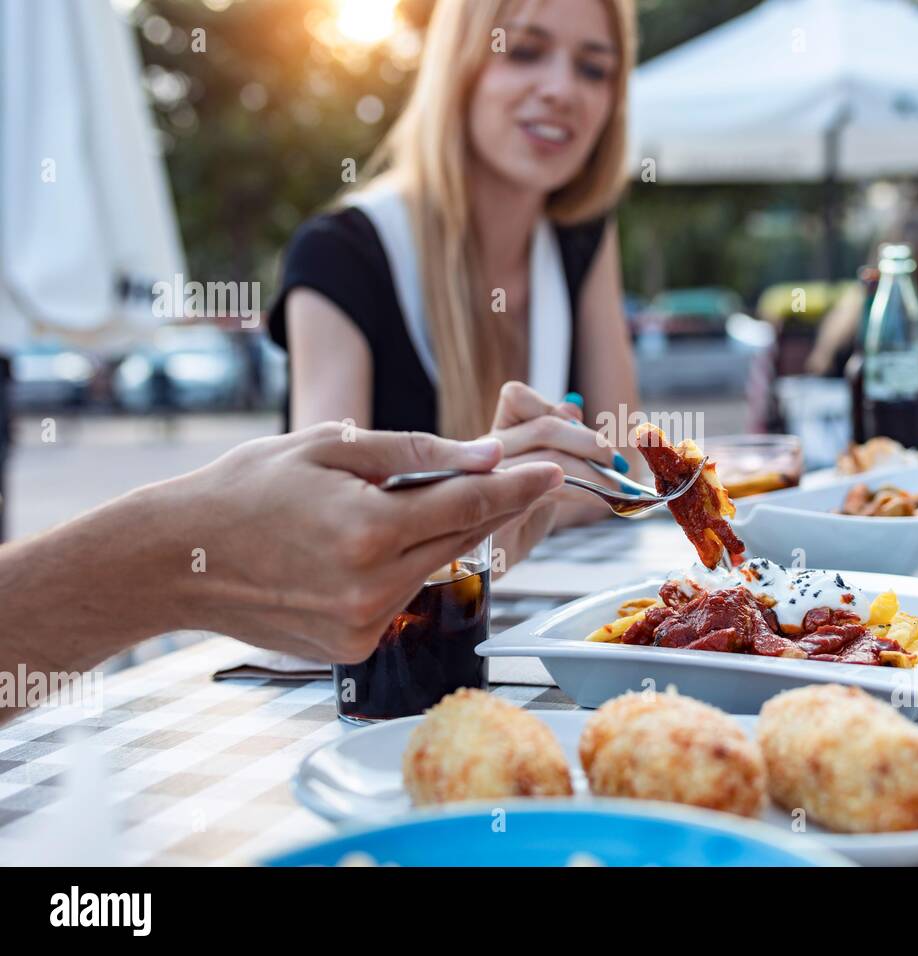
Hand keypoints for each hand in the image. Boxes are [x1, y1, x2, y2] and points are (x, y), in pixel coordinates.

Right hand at [168, 423, 562, 661]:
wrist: (175, 560)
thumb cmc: (246, 488)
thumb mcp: (329, 446)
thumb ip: (416, 453)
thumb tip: (487, 455)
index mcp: (370, 532)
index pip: (469, 505)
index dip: (517, 486)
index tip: (554, 471)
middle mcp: (373, 589)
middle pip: (462, 540)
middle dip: (494, 506)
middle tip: (528, 476)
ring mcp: (363, 626)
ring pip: (433, 569)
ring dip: (442, 535)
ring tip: (421, 501)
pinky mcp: (352, 648)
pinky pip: (402, 597)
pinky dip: (404, 567)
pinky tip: (376, 543)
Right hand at [487, 382, 630, 546]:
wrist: (480, 569)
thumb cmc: (508, 526)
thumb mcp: (535, 480)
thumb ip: (550, 444)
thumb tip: (572, 405)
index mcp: (493, 439)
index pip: (517, 398)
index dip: (557, 410)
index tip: (587, 433)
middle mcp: (485, 453)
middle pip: (543, 425)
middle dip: (590, 441)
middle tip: (616, 462)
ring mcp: (488, 479)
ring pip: (549, 455)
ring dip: (592, 468)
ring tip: (615, 485)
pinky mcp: (498, 511)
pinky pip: (550, 487)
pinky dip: (586, 490)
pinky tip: (601, 499)